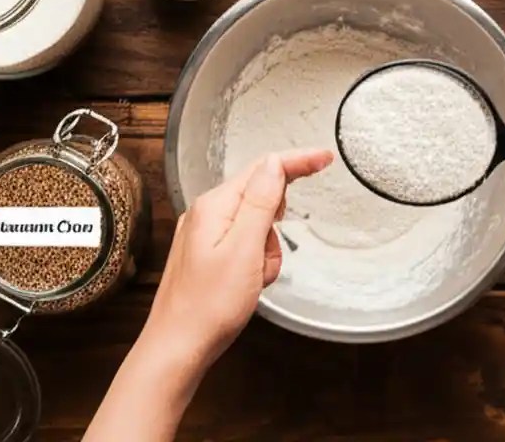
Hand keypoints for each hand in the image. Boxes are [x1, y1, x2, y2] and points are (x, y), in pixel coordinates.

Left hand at [142, 149, 332, 367]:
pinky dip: (255, 263)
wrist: (178, 347)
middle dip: (275, 227)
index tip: (325, 158)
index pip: (262, 169)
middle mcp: (206, 214)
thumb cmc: (209, 305)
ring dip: (266, 252)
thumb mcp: (244, 250)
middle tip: (266, 259)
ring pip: (256, 227)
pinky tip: (247, 286)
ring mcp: (205, 235)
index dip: (297, 162)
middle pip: (260, 198)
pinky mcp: (208, 255)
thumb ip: (261, 203)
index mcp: (214, 206)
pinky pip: (245, 246)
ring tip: (253, 280)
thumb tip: (274, 163)